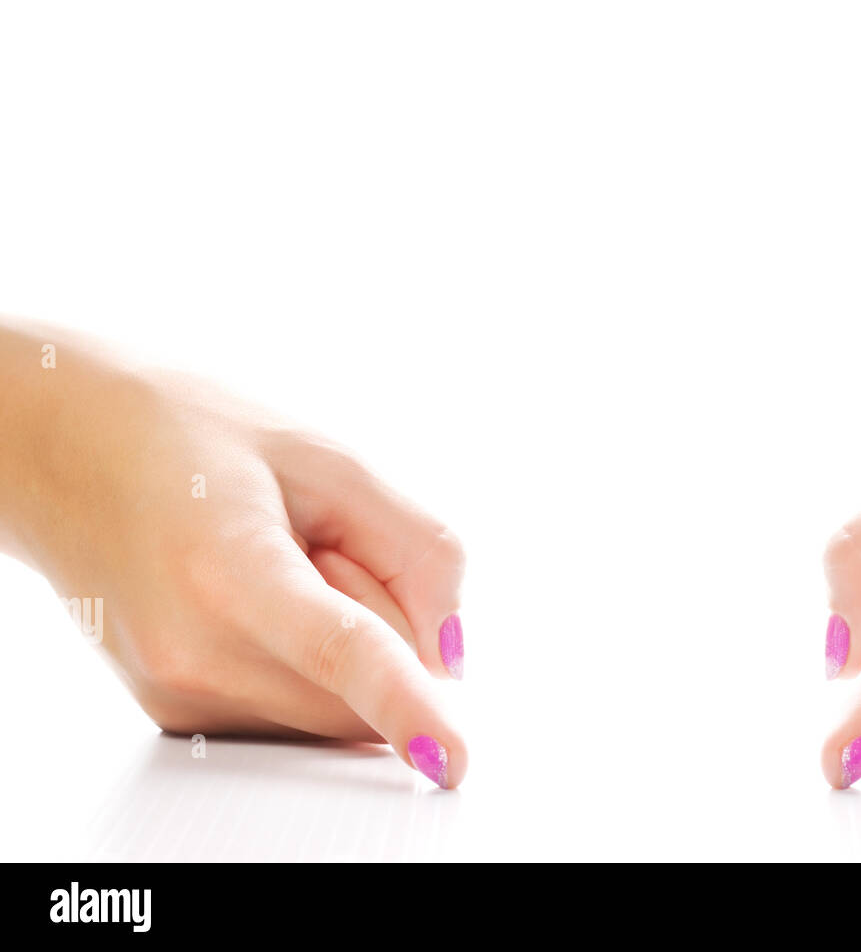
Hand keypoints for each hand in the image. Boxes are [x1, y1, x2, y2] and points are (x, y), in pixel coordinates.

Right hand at [0, 324, 466, 786]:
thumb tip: (450, 654)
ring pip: (337, 716)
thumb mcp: (330, 459)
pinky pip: (300, 716)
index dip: (407, 709)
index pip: (342, 653)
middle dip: (384, 628)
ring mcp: (180, 697)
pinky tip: (252, 601)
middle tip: (314, 547)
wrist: (71, 453)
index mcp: (228, 570)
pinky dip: (310, 666)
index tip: (451, 760)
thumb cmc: (192, 438)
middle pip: (361, 692)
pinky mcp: (181, 718)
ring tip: (271, 568)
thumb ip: (417, 549)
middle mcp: (193, 654)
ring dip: (346, 650)